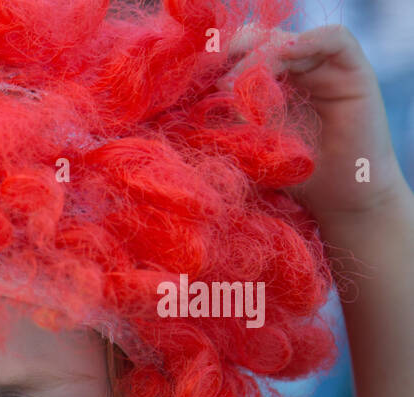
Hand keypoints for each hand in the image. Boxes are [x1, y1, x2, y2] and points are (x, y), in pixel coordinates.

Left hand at [216, 24, 411, 222]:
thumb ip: (228, 121)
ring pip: (289, 41)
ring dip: (262, 57)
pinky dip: (308, 41)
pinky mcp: (354, 72)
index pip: (242, 55)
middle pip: (262, 42)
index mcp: (269, 87)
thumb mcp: (250, 147)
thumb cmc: (294, 180)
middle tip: (220, 84)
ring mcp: (325, 70)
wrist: (341, 200)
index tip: (199, 81)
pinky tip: (287, 55)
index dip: (221, 60)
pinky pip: (335, 40)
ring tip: (242, 84)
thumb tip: (197, 99)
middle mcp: (297, 73)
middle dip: (236, 56)